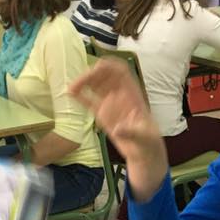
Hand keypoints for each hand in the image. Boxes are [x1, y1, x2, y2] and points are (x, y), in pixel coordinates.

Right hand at [69, 58, 166, 201]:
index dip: (108, 66)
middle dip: (91, 75)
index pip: (120, 71)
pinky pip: (91, 102)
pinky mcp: (103, 115)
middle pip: (104, 76)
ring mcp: (110, 104)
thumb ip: (132, 132)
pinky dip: (81, 97)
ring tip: (71, 88)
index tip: (96, 69)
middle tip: (78, 83)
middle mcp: (120, 95)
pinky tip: (70, 93)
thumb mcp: (144, 138)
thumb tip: (118, 130)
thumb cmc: (148, 142)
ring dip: (83, 83)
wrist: (144, 153)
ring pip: (95, 86)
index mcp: (132, 94)